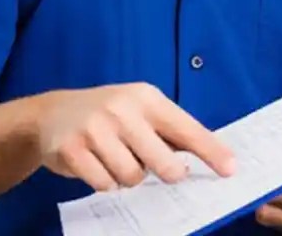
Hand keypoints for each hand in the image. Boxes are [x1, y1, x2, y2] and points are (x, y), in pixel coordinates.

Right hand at [36, 83, 235, 190]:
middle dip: (165, 173)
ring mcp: (95, 128)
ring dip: (129, 178)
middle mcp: (121, 109)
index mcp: (146, 98)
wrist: (51, 113)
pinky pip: (104, 184)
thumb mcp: (139, 111)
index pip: (186, 128)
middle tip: (156, 168)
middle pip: (163, 163)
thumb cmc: (108, 116)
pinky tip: (97, 164)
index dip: (210, 151)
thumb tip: (212, 159)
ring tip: (117, 160)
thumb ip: (171, 132)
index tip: (230, 170)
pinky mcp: (72, 149)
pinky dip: (105, 182)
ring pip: (133, 177)